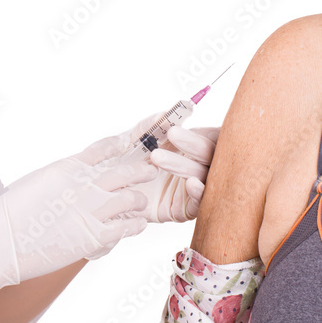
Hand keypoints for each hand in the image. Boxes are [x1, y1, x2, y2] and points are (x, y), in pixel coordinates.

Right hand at [0, 152, 156, 322]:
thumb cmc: (9, 216)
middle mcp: (82, 185)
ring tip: (139, 203)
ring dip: (138, 200)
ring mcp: (90, 211)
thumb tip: (71, 178)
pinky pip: (128, 226)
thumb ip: (59, 179)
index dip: (121, 144)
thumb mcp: (34, 184)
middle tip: (150, 171)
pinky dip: (135, 224)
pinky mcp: (94, 237)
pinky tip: (135, 224)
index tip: (130, 143)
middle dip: (141, 171)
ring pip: (132, 198)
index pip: (103, 148)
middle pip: (125, 171)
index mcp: (66, 168)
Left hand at [73, 115, 219, 222]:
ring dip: (185, 165)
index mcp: (191, 146)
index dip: (206, 130)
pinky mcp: (186, 209)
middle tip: (173, 133)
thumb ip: (149, 126)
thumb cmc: (126, 164)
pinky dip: (200, 193)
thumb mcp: (134, 140)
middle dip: (193, 143)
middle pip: (210, 154)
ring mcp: (193, 187)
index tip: (190, 123)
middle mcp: (197, 165)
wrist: (111, 193)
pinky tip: (191, 183)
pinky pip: (200, 203)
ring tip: (158, 157)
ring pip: (203, 176)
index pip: (211, 136)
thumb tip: (164, 113)